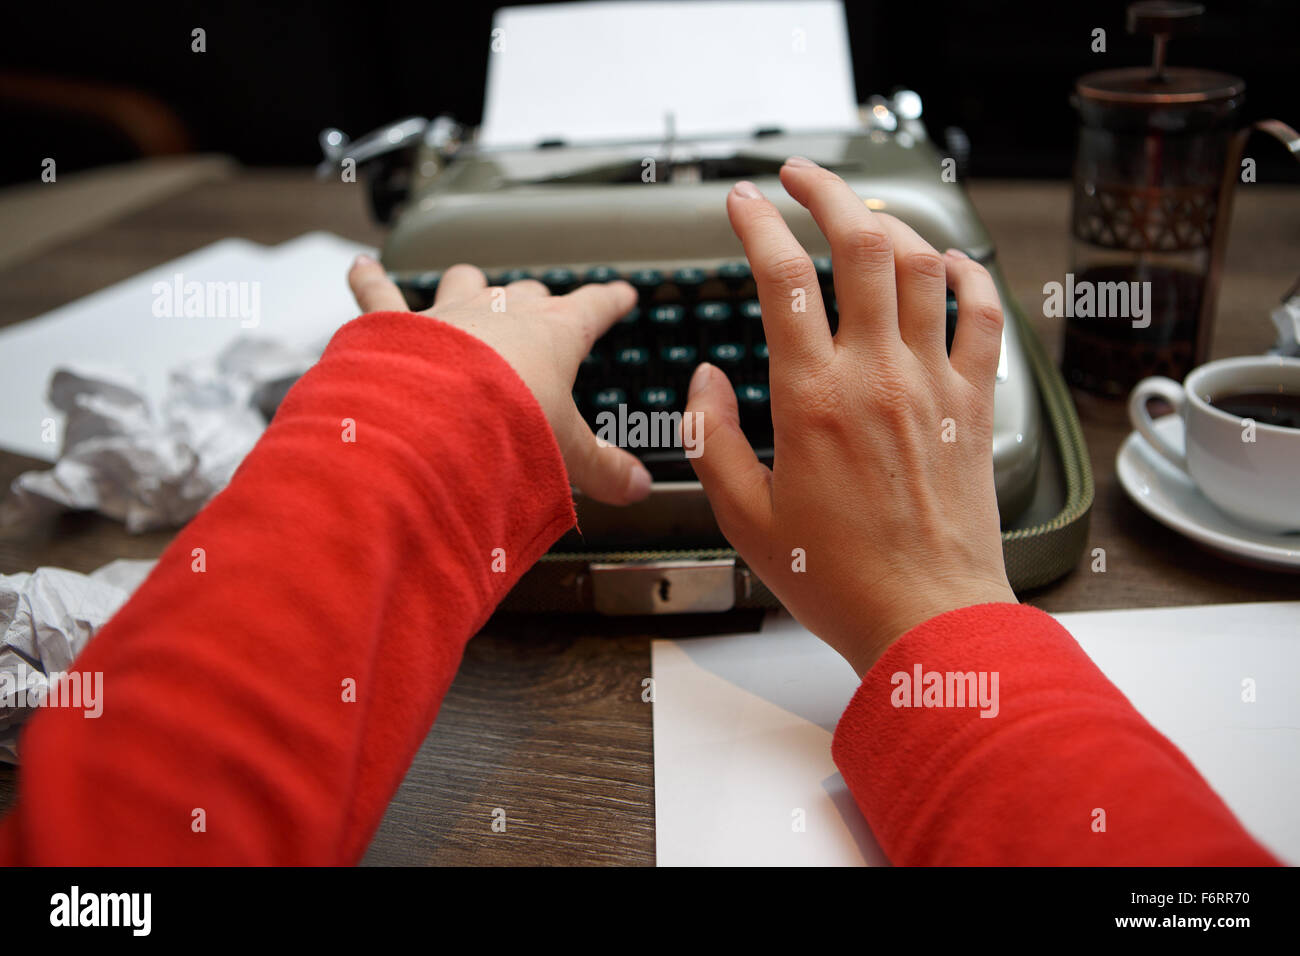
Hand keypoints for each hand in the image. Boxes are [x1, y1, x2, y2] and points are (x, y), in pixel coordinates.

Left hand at [348, 256, 651, 504]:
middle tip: (547, 307)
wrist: (434, 422)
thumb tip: (638, 487)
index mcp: (553, 334)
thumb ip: (605, 470)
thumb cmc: (506, 425)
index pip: (592, 307)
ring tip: (471, 281)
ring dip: (471, 284)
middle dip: (539, 299)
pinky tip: (361, 265)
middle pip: (527, 295)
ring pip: (466, 282)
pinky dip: (369, 279)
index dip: (610, 300)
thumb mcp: (568, 454)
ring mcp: (448, 314)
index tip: (621, 292)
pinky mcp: (396, 327)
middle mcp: (500, 312)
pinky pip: (379, 293)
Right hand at [685, 161, 1015, 676]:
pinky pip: (983, 316)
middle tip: (799, 177)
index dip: (756, 224)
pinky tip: (949, 264)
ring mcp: (934, 382)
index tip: (741, 202)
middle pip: (860, 244)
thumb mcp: (745, 518)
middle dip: (824, 192)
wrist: (928, 618)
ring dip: (890, 221)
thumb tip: (708, 379)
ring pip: (922, 266)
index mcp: (813, 399)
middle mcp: (878, 375)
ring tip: (861, 211)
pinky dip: (969, 276)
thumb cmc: (837, 578)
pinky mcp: (975, 403)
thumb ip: (714, 438)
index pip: (781, 279)